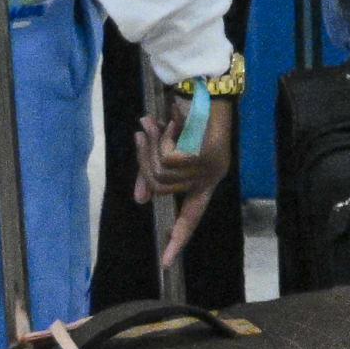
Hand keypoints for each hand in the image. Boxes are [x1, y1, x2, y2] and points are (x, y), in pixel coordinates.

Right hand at [132, 93, 237, 271]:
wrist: (207, 86)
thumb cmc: (189, 114)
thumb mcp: (167, 147)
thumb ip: (153, 171)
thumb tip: (139, 200)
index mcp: (204, 179)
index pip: (192, 217)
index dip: (178, 239)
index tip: (166, 262)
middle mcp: (210, 177)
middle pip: (160, 189)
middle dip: (144, 160)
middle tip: (143, 131)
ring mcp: (209, 168)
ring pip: (161, 175)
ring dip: (151, 146)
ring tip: (156, 123)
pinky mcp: (204, 157)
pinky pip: (167, 160)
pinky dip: (162, 139)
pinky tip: (172, 124)